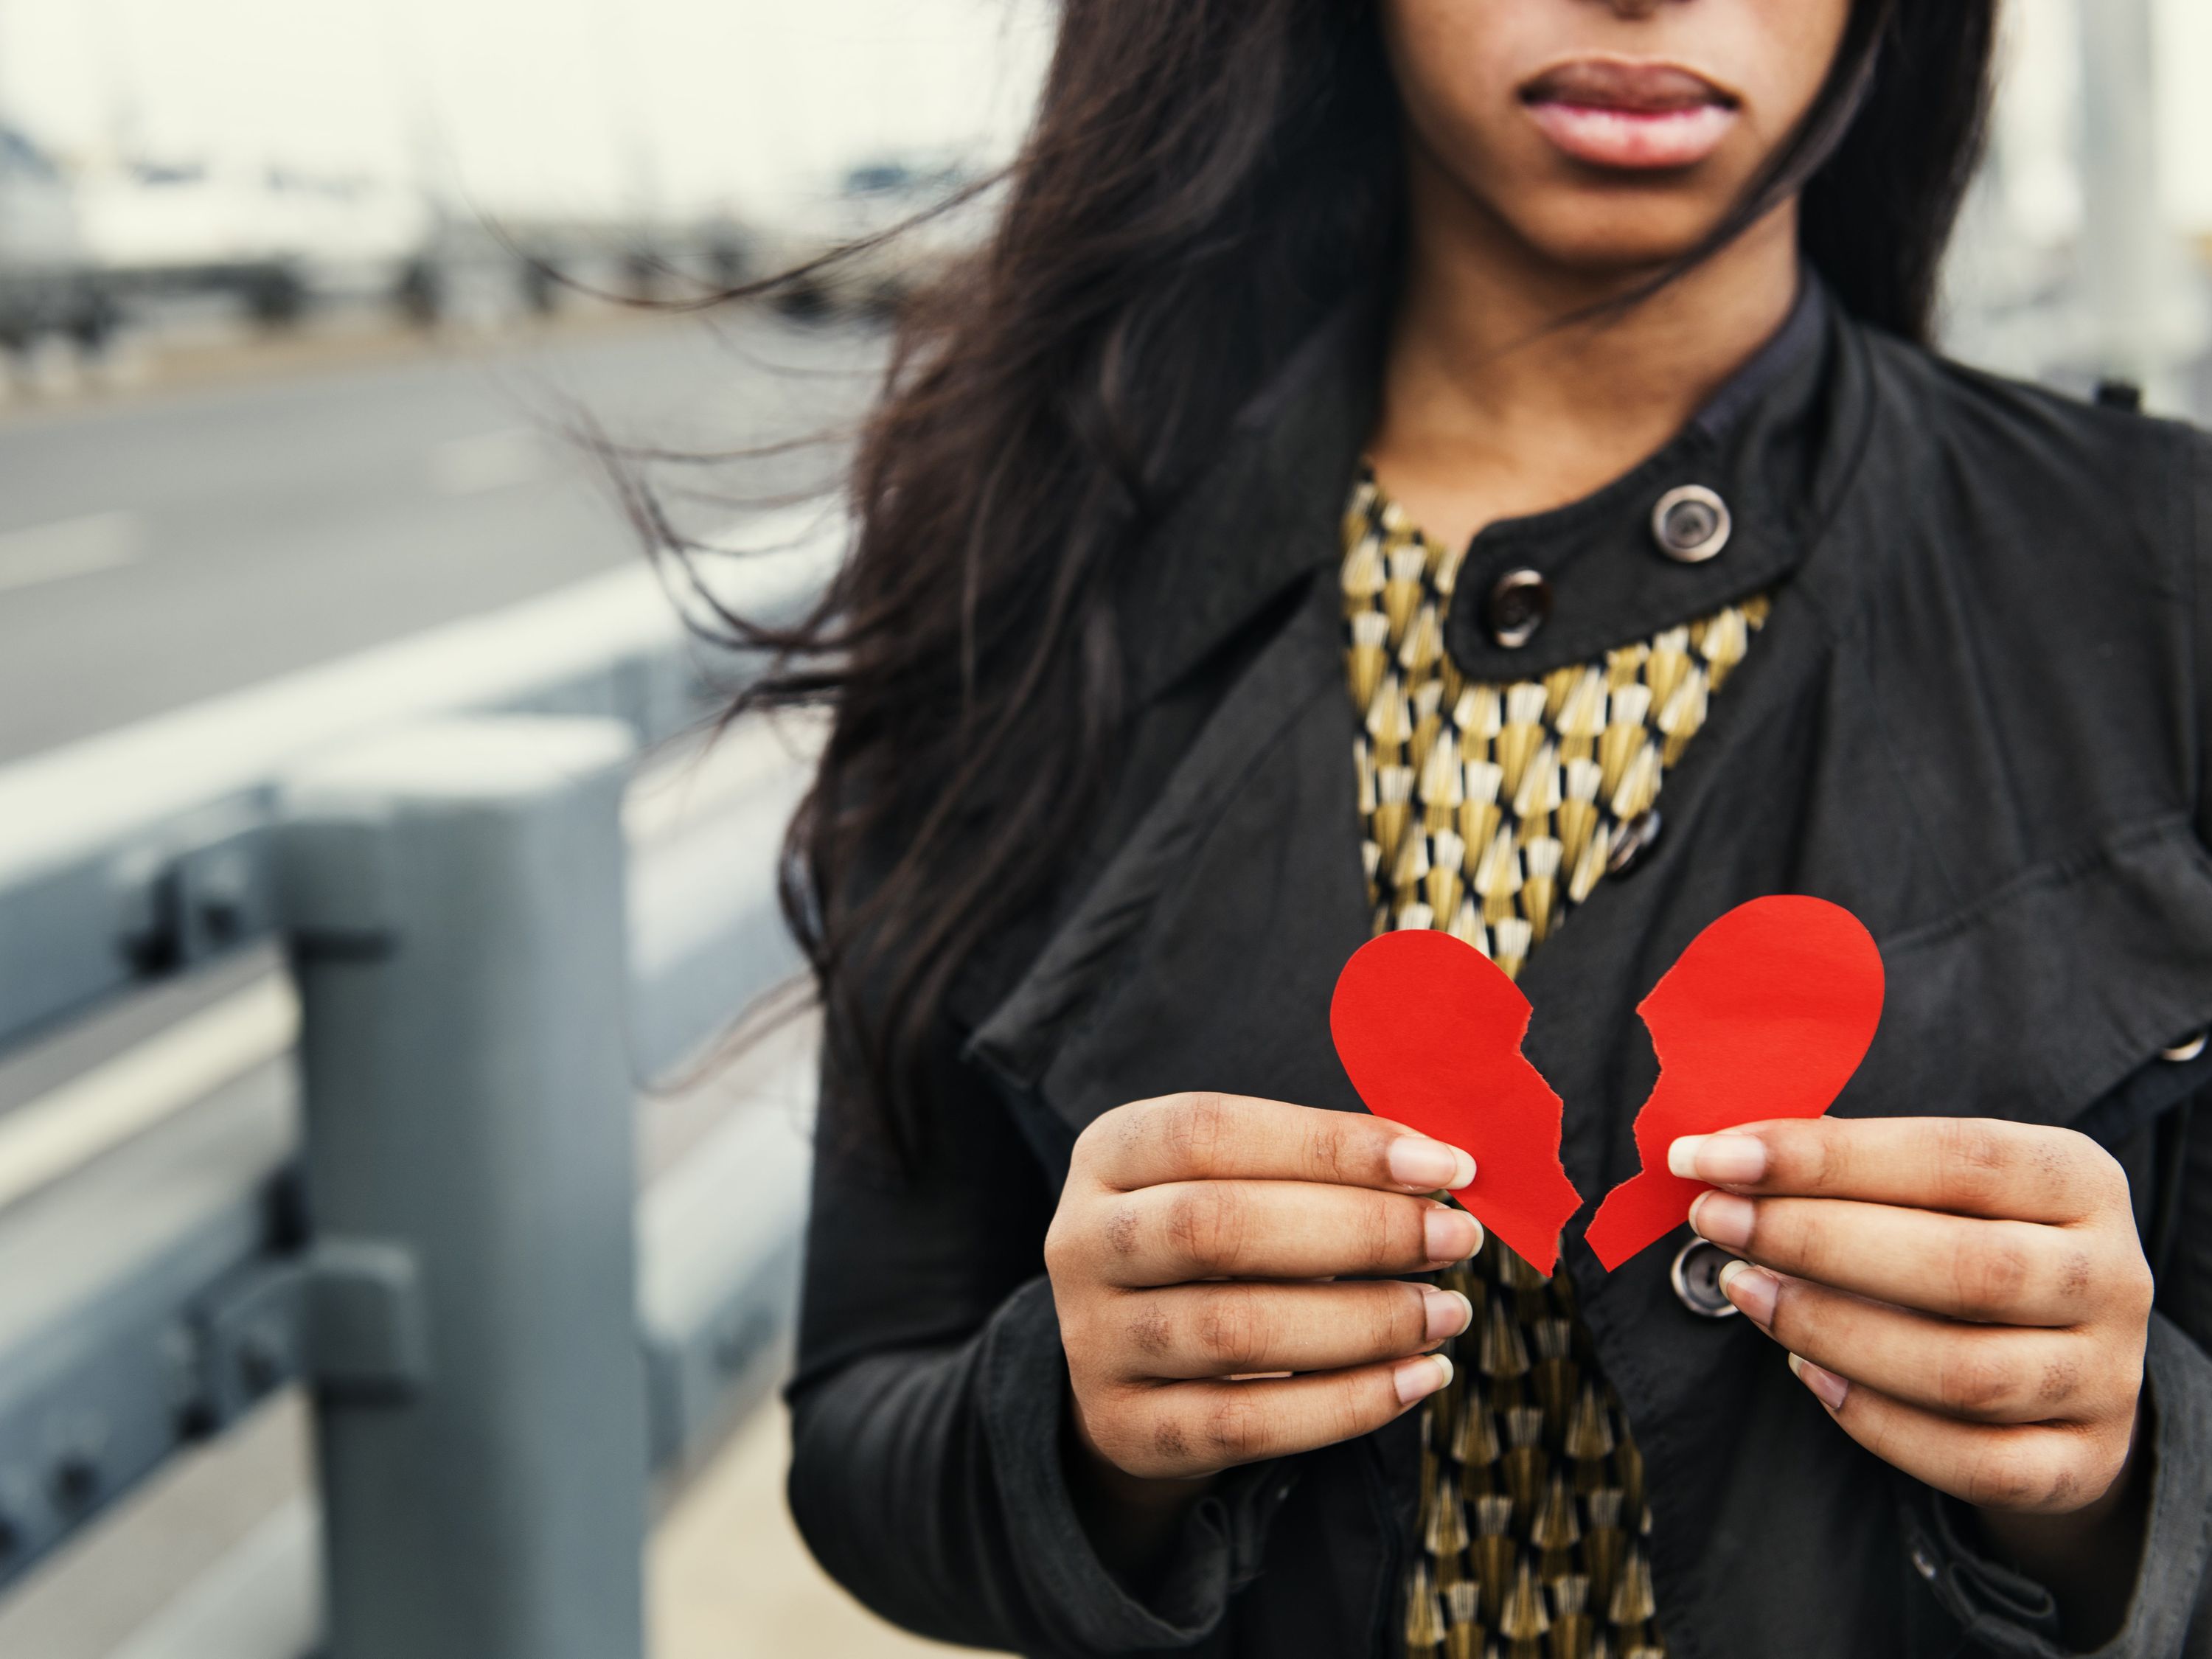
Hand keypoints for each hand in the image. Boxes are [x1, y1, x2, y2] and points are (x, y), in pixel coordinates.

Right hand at [1045, 1092, 1480, 1486]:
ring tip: (1447, 1310)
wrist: (1131, 1366)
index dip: (1330, 1144)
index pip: (1210, 1131)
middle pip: (1217, 1227)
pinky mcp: (1129, 1428)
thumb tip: (1440, 1166)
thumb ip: (1316, 1164)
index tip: (1442, 1166)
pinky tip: (1419, 1377)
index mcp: (1109, 1152)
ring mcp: (1096, 1340)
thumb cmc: (1216, 1247)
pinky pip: (1247, 1425)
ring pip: (1236, 1332)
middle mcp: (1084, 1241)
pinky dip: (1348, 1404)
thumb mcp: (1235, 1180)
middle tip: (1455, 1238)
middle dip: (1358, 1231)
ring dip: (1365, 1321)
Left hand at [1673, 1116, 2153, 1640]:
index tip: (1712, 1156)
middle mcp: (2110, 1276)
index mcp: (2077, 1178)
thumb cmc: (1967, 1240)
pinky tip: (1807, 1374)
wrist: (2064, 1361)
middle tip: (1714, 1219)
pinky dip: (1876, 1422)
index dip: (1825, 1157)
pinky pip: (1973, 1462)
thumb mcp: (1936, 1186)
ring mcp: (2103, 1378)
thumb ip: (1852, 1168)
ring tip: (1746, 1290)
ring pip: (1964, 1374)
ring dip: (1831, 1330)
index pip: (1953, 1159)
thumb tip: (1724, 1157)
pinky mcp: (2079, 1463)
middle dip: (1814, 1240)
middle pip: (1964, 1268)